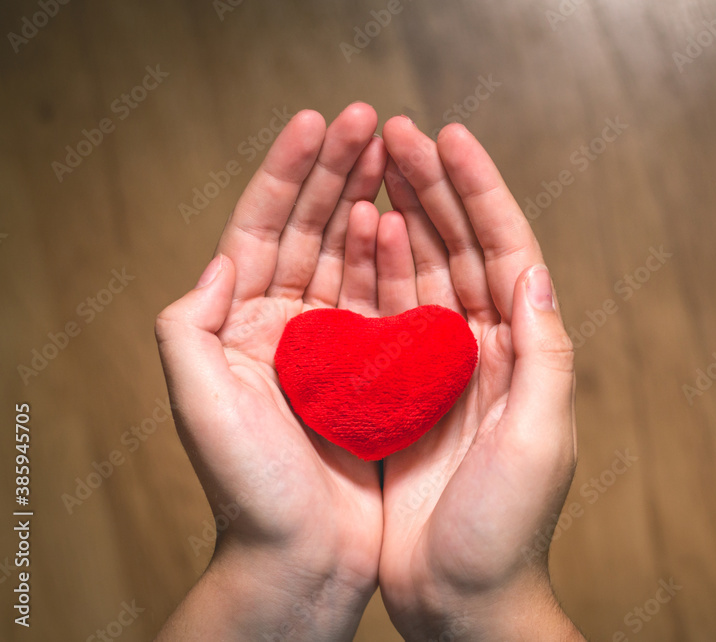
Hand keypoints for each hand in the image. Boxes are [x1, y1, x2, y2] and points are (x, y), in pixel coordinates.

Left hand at [155, 104, 387, 640]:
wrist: (304, 558)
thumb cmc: (249, 491)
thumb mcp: (199, 404)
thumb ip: (190, 325)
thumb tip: (221, 257)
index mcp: (239, 325)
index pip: (262, 227)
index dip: (289, 171)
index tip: (319, 122)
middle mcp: (285, 326)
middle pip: (311, 229)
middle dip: (338, 170)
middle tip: (370, 118)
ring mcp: (334, 345)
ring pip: (352, 255)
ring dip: (371, 200)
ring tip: (393, 152)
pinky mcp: (376, 370)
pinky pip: (387, 301)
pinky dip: (396, 259)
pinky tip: (407, 222)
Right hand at [376, 118, 582, 639]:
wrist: (461, 598)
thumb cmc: (507, 528)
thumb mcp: (541, 438)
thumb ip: (546, 352)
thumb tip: (537, 270)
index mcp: (526, 353)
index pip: (507, 250)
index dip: (482, 190)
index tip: (450, 137)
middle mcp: (487, 350)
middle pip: (460, 249)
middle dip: (434, 188)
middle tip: (397, 133)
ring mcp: (441, 368)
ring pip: (421, 274)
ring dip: (401, 218)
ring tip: (373, 166)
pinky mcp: (401, 395)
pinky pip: (385, 318)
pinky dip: (372, 274)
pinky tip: (356, 238)